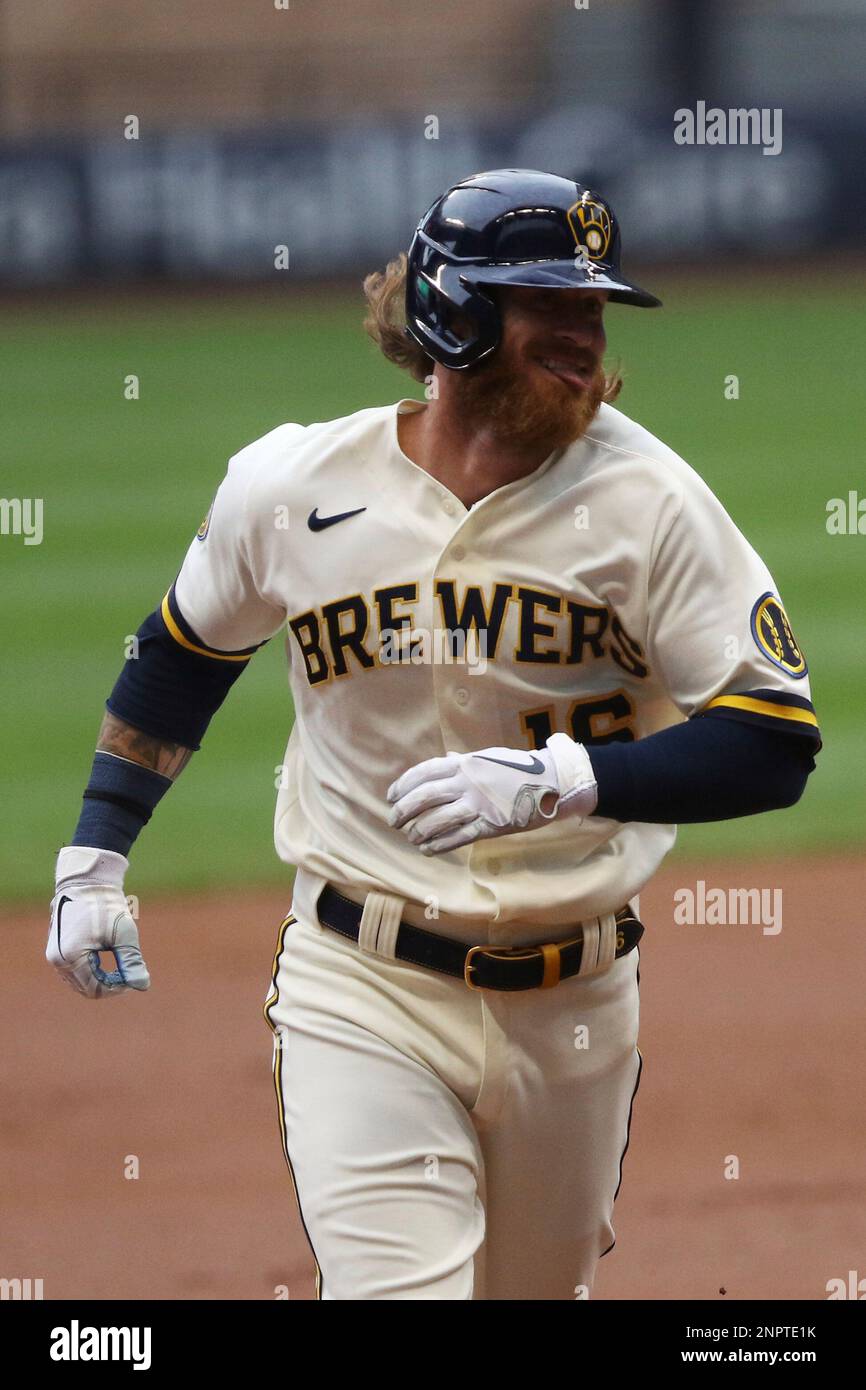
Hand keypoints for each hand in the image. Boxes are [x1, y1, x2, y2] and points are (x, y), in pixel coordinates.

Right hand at [47, 846, 149, 998]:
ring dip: (100, 977)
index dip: (118, 988)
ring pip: (79, 981)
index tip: (134, 975)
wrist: (87, 880)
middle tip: (129, 970)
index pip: (95, 989)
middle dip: (109, 984)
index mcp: (71, 957)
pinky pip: (74, 970)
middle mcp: (57, 959)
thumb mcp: (124, 933)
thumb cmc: (106, 904)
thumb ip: (132, 961)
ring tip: (119, 961)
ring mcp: (54, 954)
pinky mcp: (57, 948)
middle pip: (86, 988)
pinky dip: (91, 969)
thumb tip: (143, 985)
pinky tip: (107, 955)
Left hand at [387, 733, 597, 854]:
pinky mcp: (491, 824)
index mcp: (464, 763)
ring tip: (411, 838)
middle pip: (425, 797)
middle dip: (404, 811)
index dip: (403, 785)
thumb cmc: (520, 768)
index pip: (424, 772)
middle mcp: (467, 782)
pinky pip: (459, 836)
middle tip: (394, 821)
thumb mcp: (489, 757)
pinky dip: (440, 844)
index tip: (391, 797)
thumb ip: (465, 761)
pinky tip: (429, 849)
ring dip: (419, 832)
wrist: (553, 781)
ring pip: (438, 820)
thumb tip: (447, 757)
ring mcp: (479, 804)